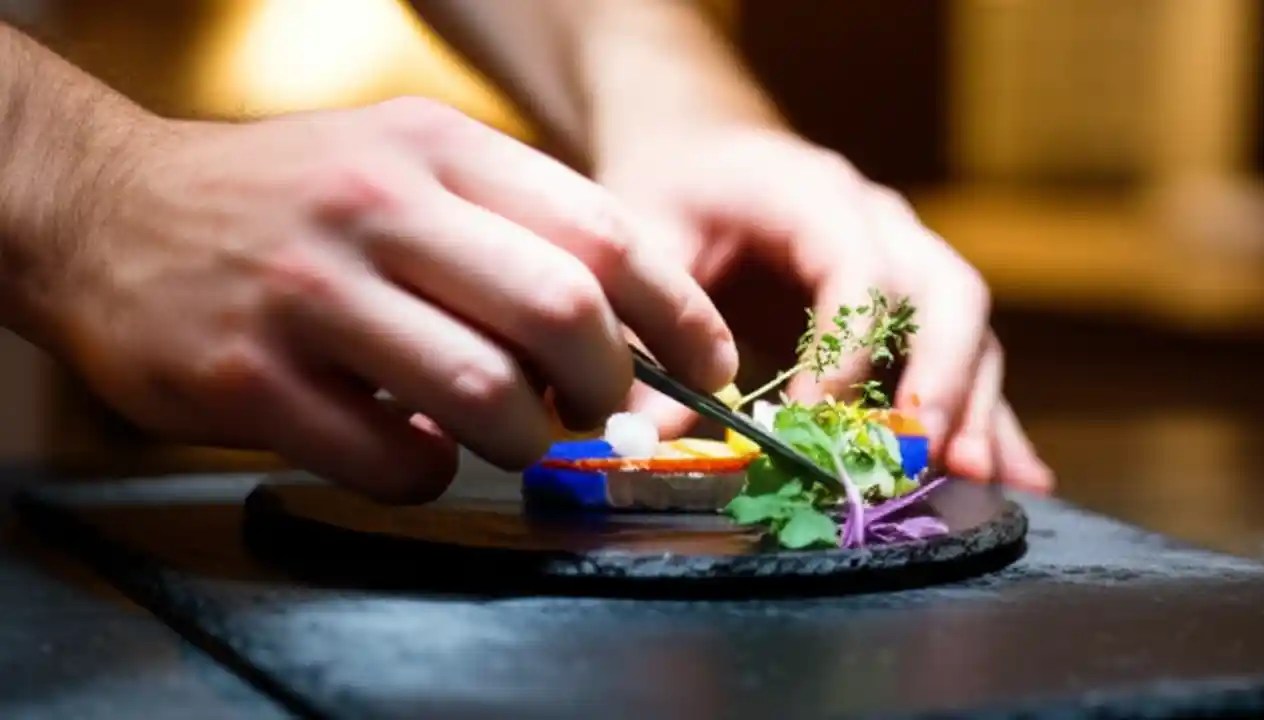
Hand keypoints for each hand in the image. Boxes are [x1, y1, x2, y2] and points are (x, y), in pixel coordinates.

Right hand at [25, 98, 736, 501]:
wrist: (109, 211)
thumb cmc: (289, 199)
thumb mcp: (402, 164)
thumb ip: (509, 229)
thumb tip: (627, 331)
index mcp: (434, 148)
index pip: (602, 233)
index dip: (677, 313)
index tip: (710, 364)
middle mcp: (376, 207)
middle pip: (561, 311)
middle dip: (610, 386)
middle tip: (599, 413)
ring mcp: (308, 294)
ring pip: (482, 396)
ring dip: (523, 439)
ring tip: (507, 434)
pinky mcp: (248, 380)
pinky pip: (390, 461)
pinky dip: (426, 474)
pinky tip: (408, 446)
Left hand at [599, 125, 1053, 491]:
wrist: (706, 153)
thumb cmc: (676, 191)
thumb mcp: (645, 242)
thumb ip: (655, 329)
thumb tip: (655, 435)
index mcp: (814, 194)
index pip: (859, 270)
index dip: (847, 350)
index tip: (812, 422)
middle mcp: (881, 222)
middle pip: (945, 293)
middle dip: (941, 378)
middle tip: (920, 454)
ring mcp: (908, 258)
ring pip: (970, 327)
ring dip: (975, 404)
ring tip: (974, 480)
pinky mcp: (912, 303)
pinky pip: (964, 356)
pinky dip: (988, 414)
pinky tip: (1018, 476)